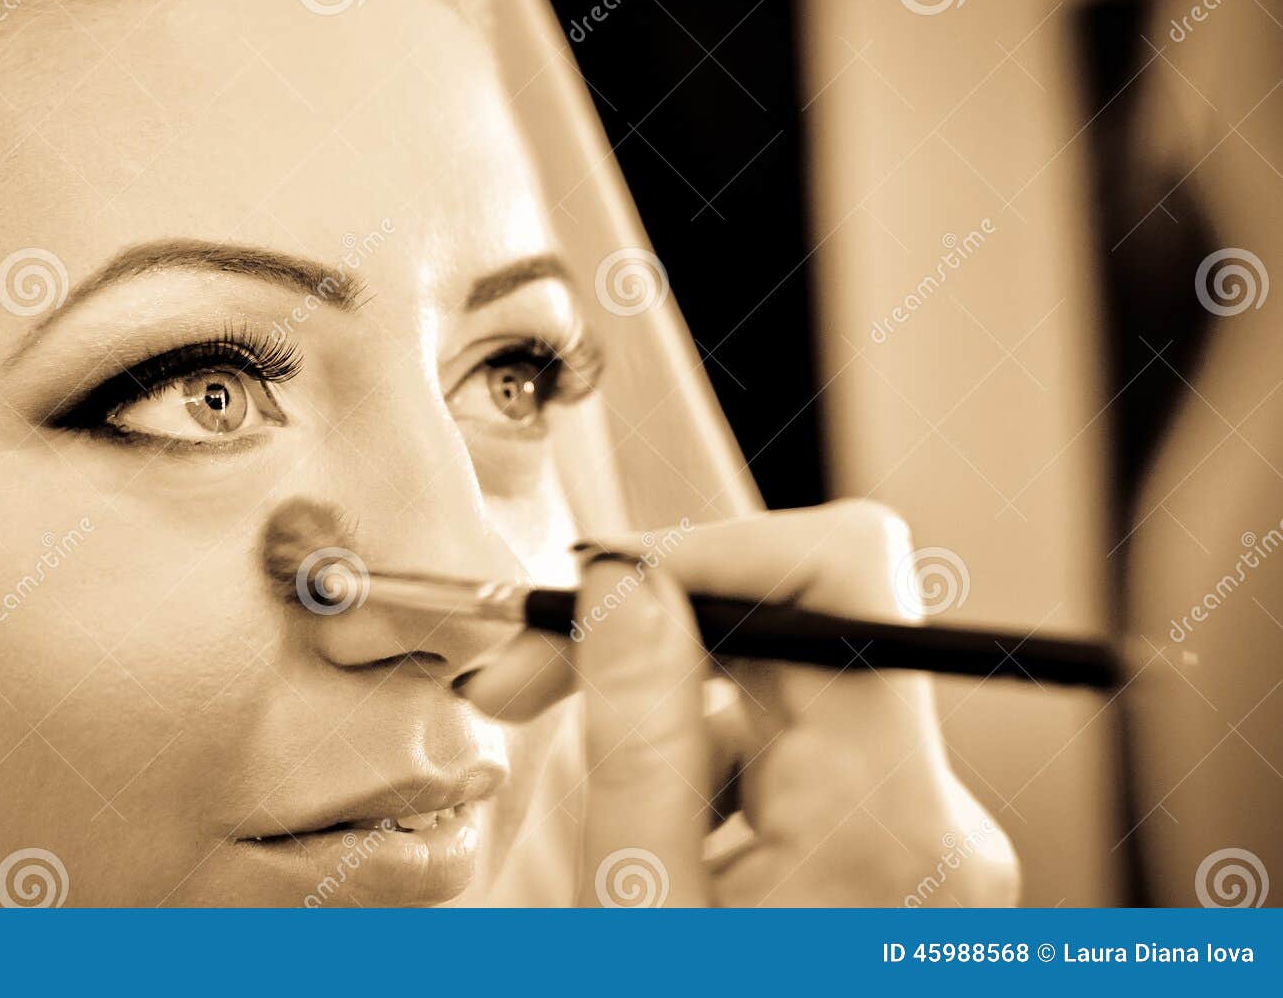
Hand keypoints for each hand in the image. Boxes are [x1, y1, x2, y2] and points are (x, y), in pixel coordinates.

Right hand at [460, 500, 1019, 906]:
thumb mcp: (633, 909)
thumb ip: (633, 735)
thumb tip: (630, 585)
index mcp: (889, 821)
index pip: (839, 572)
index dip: (710, 548)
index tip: (598, 590)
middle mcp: (935, 818)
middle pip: (796, 629)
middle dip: (651, 642)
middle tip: (522, 684)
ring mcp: (921, 843)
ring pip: (776, 696)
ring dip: (661, 727)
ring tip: (589, 828)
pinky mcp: (892, 857)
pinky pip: (788, 758)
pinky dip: (701, 775)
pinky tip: (650, 855)